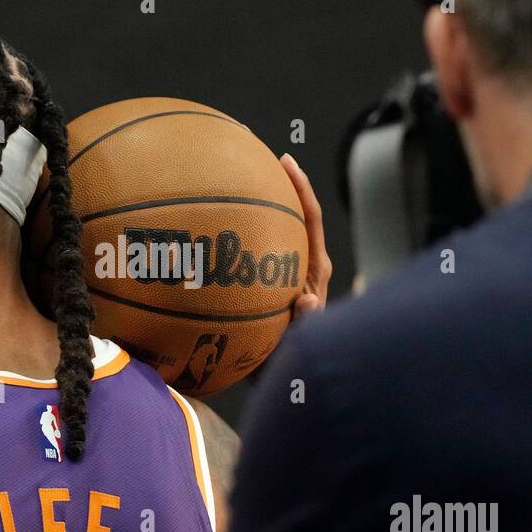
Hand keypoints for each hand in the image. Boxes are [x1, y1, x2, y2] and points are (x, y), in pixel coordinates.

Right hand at [241, 153, 332, 387]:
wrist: (286, 376)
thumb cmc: (291, 358)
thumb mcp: (299, 342)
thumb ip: (306, 322)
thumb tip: (308, 301)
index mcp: (315, 271)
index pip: (312, 220)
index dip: (301, 189)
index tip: (285, 160)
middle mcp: (305, 265)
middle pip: (296, 213)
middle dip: (281, 183)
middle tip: (257, 154)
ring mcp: (289, 271)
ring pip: (278, 229)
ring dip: (262, 204)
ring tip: (236, 178)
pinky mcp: (274, 280)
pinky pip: (259, 248)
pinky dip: (243, 230)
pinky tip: (215, 223)